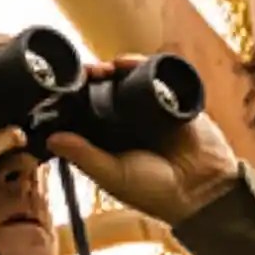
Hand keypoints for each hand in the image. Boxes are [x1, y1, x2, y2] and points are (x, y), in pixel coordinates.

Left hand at [46, 55, 239, 225]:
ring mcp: (149, 107)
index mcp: (109, 140)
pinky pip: (154, 75)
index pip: (83, 113)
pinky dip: (140, 65)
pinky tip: (126, 63)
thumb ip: (84, 157)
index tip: (55, 90)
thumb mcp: (113, 175)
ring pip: (126, 80)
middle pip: (102, 91)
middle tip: (77, 73)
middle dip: (89, 80)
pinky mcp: (172, 97)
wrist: (203, 188)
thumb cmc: (155, 190)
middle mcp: (127, 121)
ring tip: (100, 69)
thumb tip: (51, 139)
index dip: (69, 101)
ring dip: (111, 70)